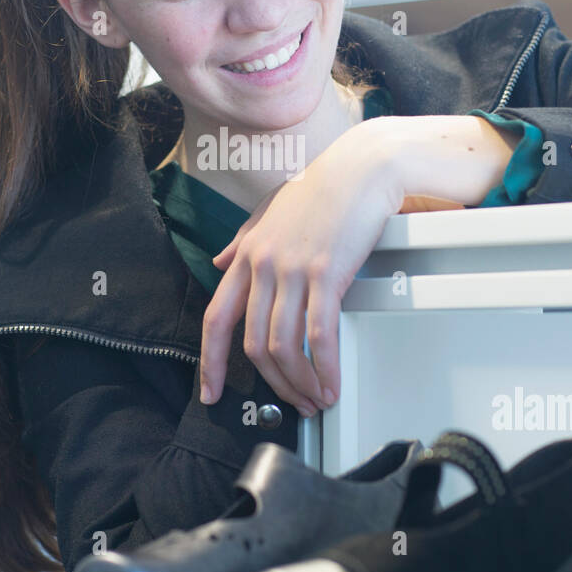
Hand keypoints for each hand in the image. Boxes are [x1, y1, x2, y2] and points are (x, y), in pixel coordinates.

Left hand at [199, 113, 517, 416]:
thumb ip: (241, 241)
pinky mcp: (326, 273)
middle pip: (252, 343)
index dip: (210, 362)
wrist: (362, 167)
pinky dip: (324, 367)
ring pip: (283, 345)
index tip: (211, 393)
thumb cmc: (322, 188)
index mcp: (246, 253)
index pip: (216, 318)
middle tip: (291, 404)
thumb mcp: (270, 211)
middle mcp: (262, 264)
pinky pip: (318, 334)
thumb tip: (217, 262)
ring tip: (316, 398)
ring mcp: (292, 269)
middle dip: (272, 384)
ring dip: (299, 382)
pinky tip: (331, 382)